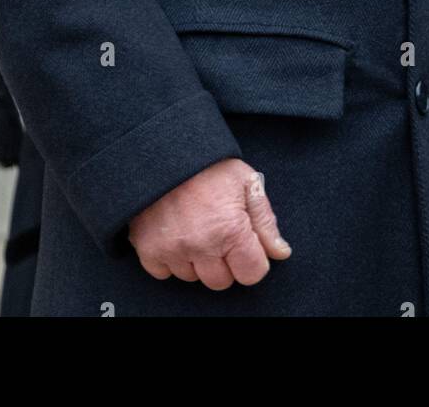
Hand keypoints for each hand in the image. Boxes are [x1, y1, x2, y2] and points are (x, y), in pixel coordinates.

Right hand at [127, 158, 291, 289]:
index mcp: (230, 229)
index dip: (251, 258)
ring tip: (194, 226)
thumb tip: (281, 253)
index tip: (243, 241)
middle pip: (221, 281)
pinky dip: (168, 258)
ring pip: (192, 277)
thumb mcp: (246, 182)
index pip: (251, 274)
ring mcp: (172, 249)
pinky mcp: (147, 249)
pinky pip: (163, 272)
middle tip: (217, 231)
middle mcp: (201, 245)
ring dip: (195, 260)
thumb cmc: (209, 164)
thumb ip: (265, 221)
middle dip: (223, 261)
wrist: (163, 147)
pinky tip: (174, 232)